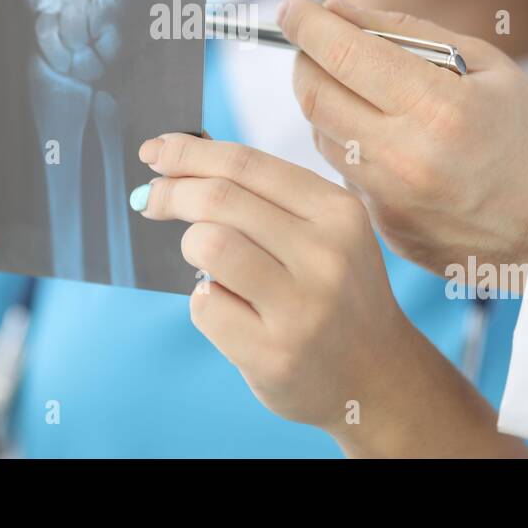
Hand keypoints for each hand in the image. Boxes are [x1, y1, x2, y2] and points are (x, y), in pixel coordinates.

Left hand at [132, 131, 421, 436]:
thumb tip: (187, 154)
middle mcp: (326, 255)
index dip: (189, 152)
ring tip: (205, 261)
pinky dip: (205, 301)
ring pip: (208, 245)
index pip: (246, 163)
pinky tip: (232, 311)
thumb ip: (266, 196)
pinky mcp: (274, 355)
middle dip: (170, 192)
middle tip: (149, 199)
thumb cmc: (336, 294)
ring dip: (191, 246)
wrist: (378, 376)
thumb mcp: (324, 233)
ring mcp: (302, 308)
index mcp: (338, 212)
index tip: (155, 151)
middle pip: (218, 198)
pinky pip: (205, 305)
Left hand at [278, 0, 527, 282]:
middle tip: (312, 45)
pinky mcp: (385, 229)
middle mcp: (406, 158)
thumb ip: (407, 33)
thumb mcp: (488, 64)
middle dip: (304, 60)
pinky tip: (385, 141)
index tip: (292, 8)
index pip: (342, 54)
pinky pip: (344, 175)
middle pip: (315, 96)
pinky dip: (350, 147)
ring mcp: (391, 200)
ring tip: (357, 91)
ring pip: (321, 136)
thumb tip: (336, 11)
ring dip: (324, 103)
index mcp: (440, 108)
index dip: (306, 24)